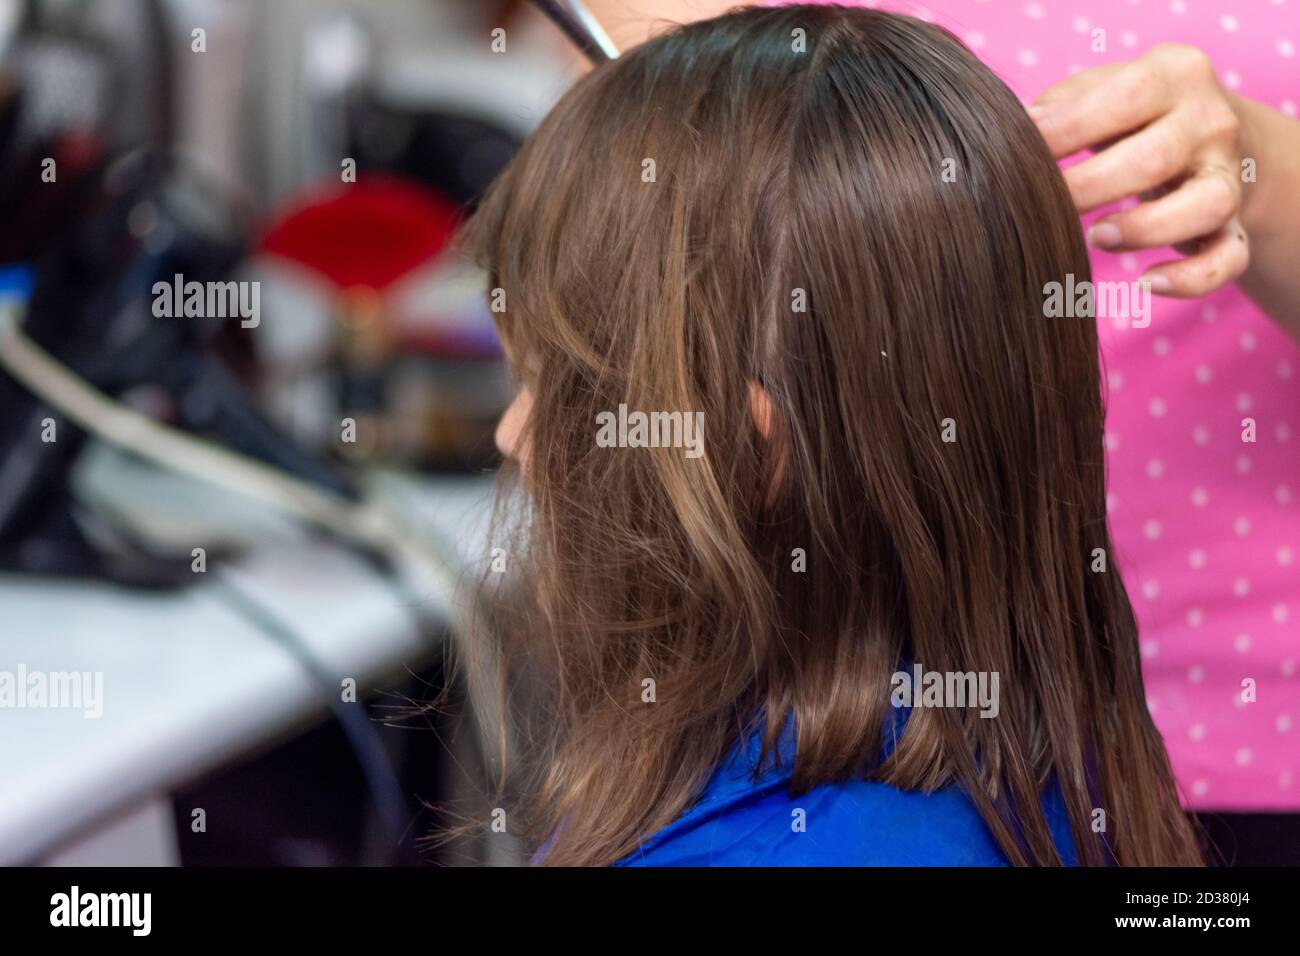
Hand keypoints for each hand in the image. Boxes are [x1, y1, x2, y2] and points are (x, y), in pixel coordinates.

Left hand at [1030, 44, 1254, 297]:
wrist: (1217, 140)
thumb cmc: (1136, 116)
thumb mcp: (1107, 89)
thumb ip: (1064, 103)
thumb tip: (1015, 129)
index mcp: (1177, 75)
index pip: (1124, 98)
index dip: (1067, 129)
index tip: (1015, 154)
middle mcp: (1211, 123)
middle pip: (1155, 158)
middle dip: (1091, 187)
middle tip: (1044, 205)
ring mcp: (1230, 177)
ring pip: (1205, 207)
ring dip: (1145, 229)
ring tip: (1096, 237)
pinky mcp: (1237, 227)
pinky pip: (1227, 259)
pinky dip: (1191, 278)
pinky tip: (1148, 283)